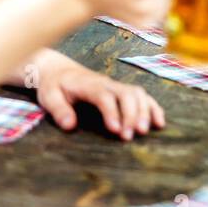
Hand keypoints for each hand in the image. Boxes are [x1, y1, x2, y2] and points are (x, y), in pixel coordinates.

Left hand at [32, 51, 164, 140]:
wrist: (59, 70)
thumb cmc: (54, 85)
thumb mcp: (49, 97)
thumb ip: (59, 110)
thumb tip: (70, 126)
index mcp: (89, 84)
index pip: (104, 96)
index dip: (111, 112)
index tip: (115, 129)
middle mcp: (107, 83)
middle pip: (126, 94)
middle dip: (131, 114)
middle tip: (130, 136)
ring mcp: (116, 86)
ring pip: (138, 93)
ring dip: (144, 111)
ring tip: (144, 131)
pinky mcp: (122, 91)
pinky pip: (142, 96)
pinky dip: (153, 108)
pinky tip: (159, 123)